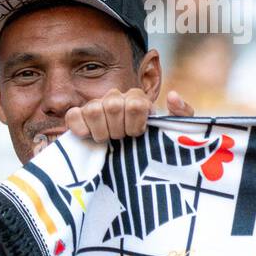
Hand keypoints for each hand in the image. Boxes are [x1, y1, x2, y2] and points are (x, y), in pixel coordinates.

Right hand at [59, 89, 196, 150]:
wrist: (134, 160)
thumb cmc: (155, 142)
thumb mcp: (176, 131)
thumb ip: (182, 113)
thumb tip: (172, 95)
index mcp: (138, 99)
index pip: (136, 104)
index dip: (136, 123)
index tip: (139, 134)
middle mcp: (116, 98)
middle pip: (113, 106)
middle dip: (120, 129)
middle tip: (123, 138)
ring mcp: (96, 106)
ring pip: (93, 110)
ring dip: (102, 131)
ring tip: (108, 139)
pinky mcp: (78, 117)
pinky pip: (73, 115)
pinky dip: (80, 127)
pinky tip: (89, 136)